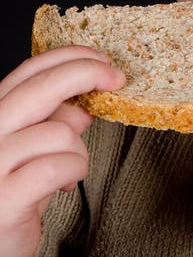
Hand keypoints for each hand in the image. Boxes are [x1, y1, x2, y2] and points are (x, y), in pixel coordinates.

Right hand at [0, 46, 125, 256]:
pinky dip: (74, 171)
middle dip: (86, 74)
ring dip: (79, 150)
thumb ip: (52, 120)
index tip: (103, 59)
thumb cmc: (17, 194)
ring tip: (70, 169)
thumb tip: (84, 102)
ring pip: (60, 132)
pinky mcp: (5, 198)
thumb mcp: (35, 148)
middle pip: (41, 88)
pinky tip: (66, 185)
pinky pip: (58, 167)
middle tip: (117, 78)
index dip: (69, 58)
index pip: (29, 71)